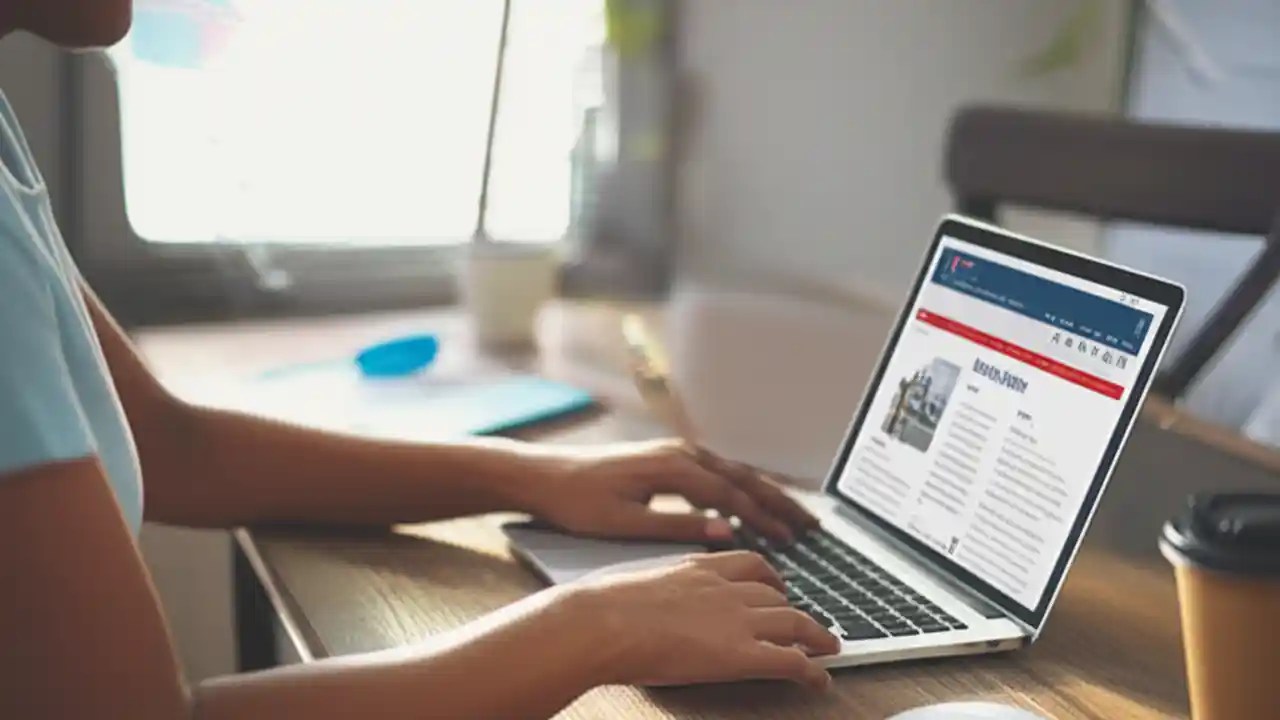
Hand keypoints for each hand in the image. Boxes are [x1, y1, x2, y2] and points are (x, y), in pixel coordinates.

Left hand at [531, 440, 817, 543]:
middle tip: (812, 525)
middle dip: (779, 502)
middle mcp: (679, 453)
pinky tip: (747, 507)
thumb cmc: (576, 502)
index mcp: (673, 467)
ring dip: (764, 494)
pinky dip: (740, 489)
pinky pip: (715, 473)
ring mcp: (674, 453)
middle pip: (742, 478)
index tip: (792, 540)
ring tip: (793, 516)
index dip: (764, 519)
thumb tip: (725, 532)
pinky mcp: (666, 460)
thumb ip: (676, 527)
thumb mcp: (624, 523)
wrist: (541, 475)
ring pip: (732, 473)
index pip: (732, 495)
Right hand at [568, 551, 839, 688]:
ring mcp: (736, 619)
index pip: (748, 563)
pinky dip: (812, 671)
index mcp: (697, 567)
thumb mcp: (628, 584)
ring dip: (816, 636)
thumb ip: (645, 590)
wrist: (598, 622)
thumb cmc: (597, 608)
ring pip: (793, 622)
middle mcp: (724, 588)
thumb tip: (623, 600)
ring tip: (827, 648)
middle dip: (796, 607)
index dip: (770, 577)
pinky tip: (819, 681)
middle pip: (776, 593)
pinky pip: (790, 660)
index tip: (777, 586)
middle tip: (807, 622)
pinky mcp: (741, 654)